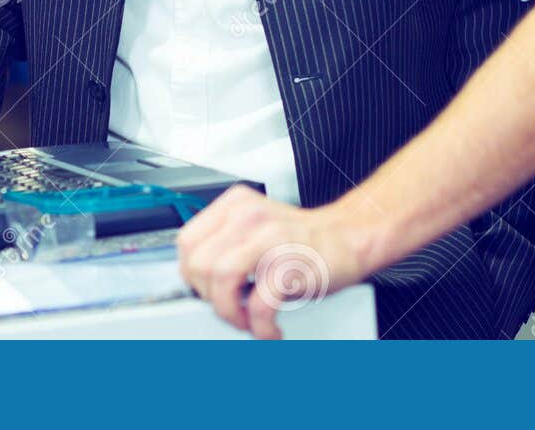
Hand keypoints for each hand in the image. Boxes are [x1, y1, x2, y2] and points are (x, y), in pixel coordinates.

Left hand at [176, 185, 372, 338]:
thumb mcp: (254, 227)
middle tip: (228, 307)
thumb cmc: (302, 240)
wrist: (348, 238)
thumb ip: (223, 243)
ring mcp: (270, 238)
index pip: (187, 241)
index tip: (204, 290)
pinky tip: (269, 329)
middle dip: (207, 297)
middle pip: (198, 263)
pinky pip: (259, 305)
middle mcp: (248, 216)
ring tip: (247, 321)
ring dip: (230, 313)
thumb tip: (195, 280)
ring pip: (220, 280)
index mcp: (235, 205)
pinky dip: (260, 327)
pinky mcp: (289, 264)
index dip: (191, 275)